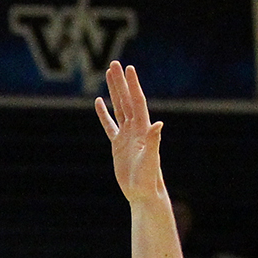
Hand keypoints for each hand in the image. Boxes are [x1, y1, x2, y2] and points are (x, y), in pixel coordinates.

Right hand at [96, 62, 165, 204]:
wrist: (144, 193)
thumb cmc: (149, 179)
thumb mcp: (151, 160)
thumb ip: (154, 141)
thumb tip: (159, 124)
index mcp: (143, 129)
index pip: (137, 102)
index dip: (132, 85)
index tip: (128, 68)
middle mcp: (136, 129)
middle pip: (126, 100)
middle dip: (121, 82)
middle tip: (114, 64)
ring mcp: (126, 136)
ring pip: (118, 108)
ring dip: (114, 92)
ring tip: (108, 75)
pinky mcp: (118, 145)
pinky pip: (109, 125)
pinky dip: (104, 113)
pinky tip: (99, 102)